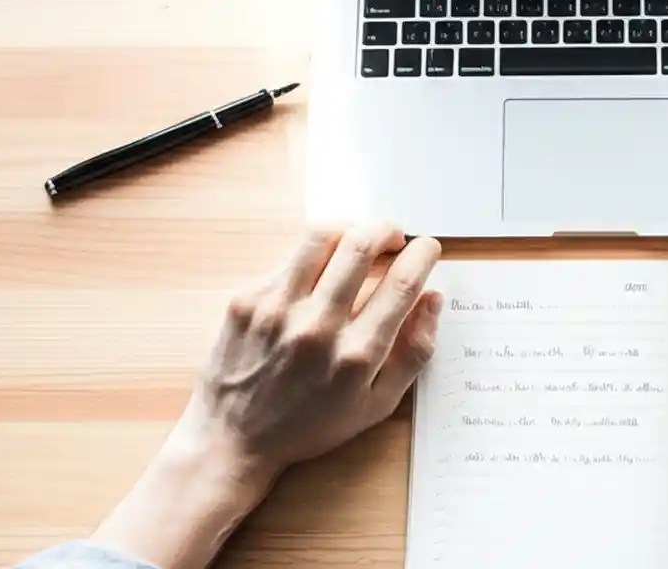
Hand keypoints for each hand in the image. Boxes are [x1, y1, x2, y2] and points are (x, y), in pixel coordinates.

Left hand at [173, 224, 442, 474]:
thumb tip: (432, 299)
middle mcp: (318, 327)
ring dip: (350, 228)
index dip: (422, 254)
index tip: (427, 248)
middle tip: (395, 237)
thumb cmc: (311, 424)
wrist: (235, 438)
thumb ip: (415, 352)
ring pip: (321, 237)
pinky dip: (314, 254)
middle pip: (362, 246)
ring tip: (359, 240)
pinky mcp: (247, 301)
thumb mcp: (378, 404)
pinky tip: (320, 269)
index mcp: (357, 355)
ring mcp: (277, 310)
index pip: (402, 282)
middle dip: (388, 229)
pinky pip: (288, 258)